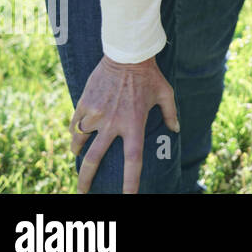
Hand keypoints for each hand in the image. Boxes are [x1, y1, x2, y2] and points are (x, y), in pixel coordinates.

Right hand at [70, 55, 178, 193]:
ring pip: (79, 142)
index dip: (130, 181)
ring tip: (77, 157)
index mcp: (134, 124)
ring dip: (77, 152)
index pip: (132, 160)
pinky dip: (74, 132)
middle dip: (85, 179)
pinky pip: (74, 124)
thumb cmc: (149, 75)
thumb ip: (171, 113)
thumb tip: (176, 130)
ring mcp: (96, 114)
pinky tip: (75, 136)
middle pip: (94, 159)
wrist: (127, 54)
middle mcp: (113, 123)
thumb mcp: (165, 93)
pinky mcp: (84, 103)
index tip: (127, 197)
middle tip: (82, 192)